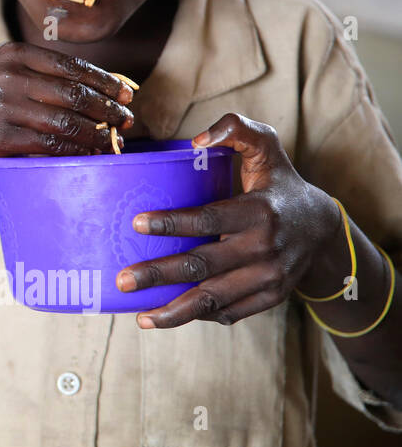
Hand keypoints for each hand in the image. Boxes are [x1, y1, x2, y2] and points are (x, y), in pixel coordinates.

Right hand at [0, 42, 134, 166]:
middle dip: (108, 109)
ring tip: (113, 139)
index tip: (128, 93)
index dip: (106, 81)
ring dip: (96, 133)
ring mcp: (5, 108)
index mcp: (14, 53)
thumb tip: (90, 82)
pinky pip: (49, 146)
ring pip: (66, 122)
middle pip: (75, 94)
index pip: (72, 66)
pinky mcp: (1, 138)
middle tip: (127, 120)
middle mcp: (11, 77)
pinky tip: (87, 153)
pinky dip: (74, 151)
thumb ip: (35, 67)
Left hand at [118, 112, 340, 327]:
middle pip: (202, 265)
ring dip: (174, 312)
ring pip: (213, 299)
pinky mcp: (269, 298)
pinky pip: (228, 313)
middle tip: (123, 280)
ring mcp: (268, 278)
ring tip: (140, 317)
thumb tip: (196, 141)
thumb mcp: (266, 147)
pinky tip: (167, 316)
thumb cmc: (280, 183)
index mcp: (259, 211)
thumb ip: (235, 129)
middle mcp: (264, 249)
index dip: (171, 223)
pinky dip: (198, 317)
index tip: (135, 224)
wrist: (324, 229)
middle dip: (159, 274)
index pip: (208, 219)